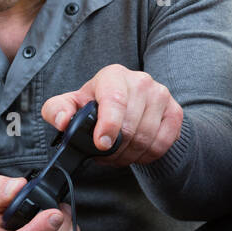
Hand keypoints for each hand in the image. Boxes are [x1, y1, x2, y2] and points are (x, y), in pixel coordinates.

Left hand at [41, 65, 183, 166]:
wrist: (131, 104)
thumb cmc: (97, 104)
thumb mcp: (72, 104)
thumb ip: (56, 110)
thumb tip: (64, 121)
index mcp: (113, 76)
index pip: (115, 100)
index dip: (109, 125)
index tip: (101, 145)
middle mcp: (141, 81)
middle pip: (131, 126)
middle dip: (115, 149)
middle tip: (104, 154)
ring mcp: (161, 96)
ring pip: (147, 138)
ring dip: (129, 155)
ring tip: (118, 154)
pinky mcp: (175, 112)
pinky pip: (163, 143)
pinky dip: (147, 155)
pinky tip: (136, 151)